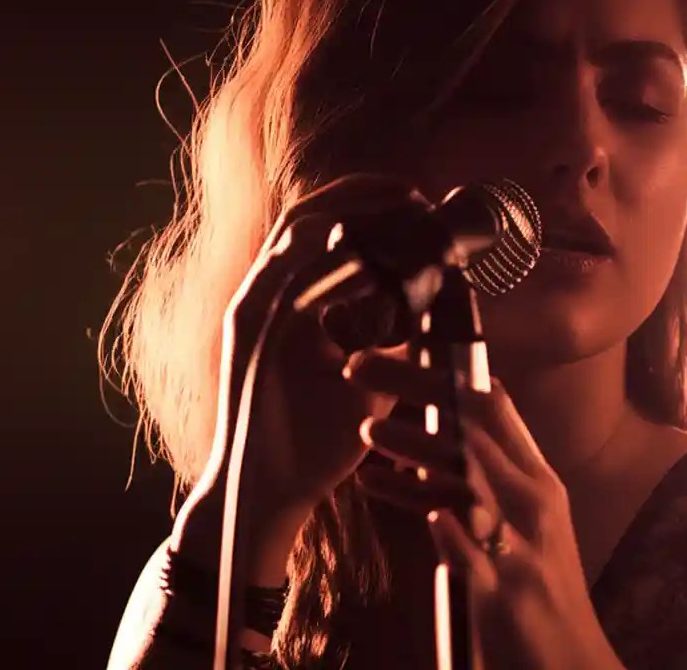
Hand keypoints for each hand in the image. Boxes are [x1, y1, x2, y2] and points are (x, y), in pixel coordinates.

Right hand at [193, 173, 453, 525]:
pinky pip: (280, 268)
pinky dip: (319, 246)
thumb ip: (397, 339)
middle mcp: (266, 295)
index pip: (328, 230)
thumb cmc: (315, 441)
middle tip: (415, 192)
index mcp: (291, 301)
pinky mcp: (244, 328)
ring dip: (348, 209)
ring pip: (295, 230)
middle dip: (364, 196)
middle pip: (311, 215)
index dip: (371, 207)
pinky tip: (359, 239)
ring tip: (400, 200)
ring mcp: (251, 307)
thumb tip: (442, 305)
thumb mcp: (369, 376)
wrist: (271, 494)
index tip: (420, 201)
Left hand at [348, 351, 625, 669]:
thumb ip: (478, 483)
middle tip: (358, 365)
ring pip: (471, 482)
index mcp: (535, 481)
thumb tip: (425, 443)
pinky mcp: (505, 595)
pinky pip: (477, 556)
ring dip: (419, 450)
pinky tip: (425, 516)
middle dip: (415, 388)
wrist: (572, 665)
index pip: (493, 405)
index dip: (441, 370)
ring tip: (367, 430)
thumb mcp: (519, 525)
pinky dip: (451, 533)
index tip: (392, 350)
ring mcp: (521, 546)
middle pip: (474, 425)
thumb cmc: (537, 592)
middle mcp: (534, 502)